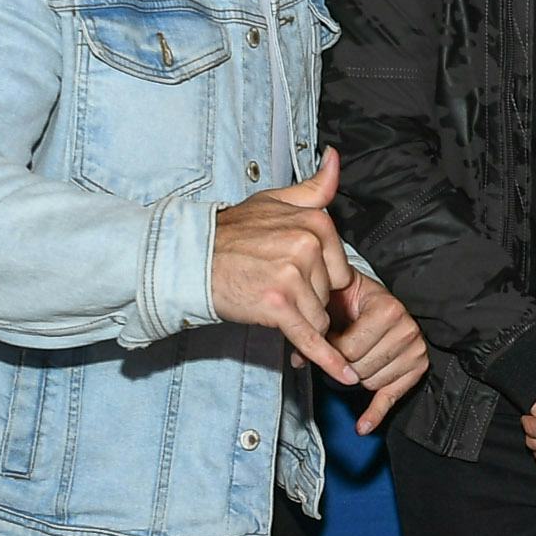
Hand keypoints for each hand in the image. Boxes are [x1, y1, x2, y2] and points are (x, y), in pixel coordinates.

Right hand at [210, 148, 354, 381]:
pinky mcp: (279, 306)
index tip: (294, 276)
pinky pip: (311, 338)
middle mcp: (308, 245)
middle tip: (274, 286)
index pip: (340, 269)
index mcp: (315, 221)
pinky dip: (328, 360)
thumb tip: (336, 159)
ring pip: (318, 318)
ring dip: (297, 320)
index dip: (320, 280)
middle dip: (308, 300)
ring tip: (267, 301)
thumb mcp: (274, 201)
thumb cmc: (232, 234)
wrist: (190, 260)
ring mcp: (294, 276)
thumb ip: (313, 188)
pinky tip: (345, 376)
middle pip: (329, 295)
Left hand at [330, 274, 426, 433]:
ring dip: (357, 376)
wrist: (379, 300)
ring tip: (357, 356)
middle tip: (343, 349)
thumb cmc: (355, 302)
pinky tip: (363, 426)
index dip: (331, 349)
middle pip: (359, 368)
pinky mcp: (417, 369)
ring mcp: (415, 351)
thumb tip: (299, 360)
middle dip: (344, 364)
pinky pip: (391, 398)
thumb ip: (317, 331)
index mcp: (388, 309)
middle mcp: (407, 329)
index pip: (349, 349)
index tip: (329, 339)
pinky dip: (374, 415)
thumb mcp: (335, 305)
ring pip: (370, 382)